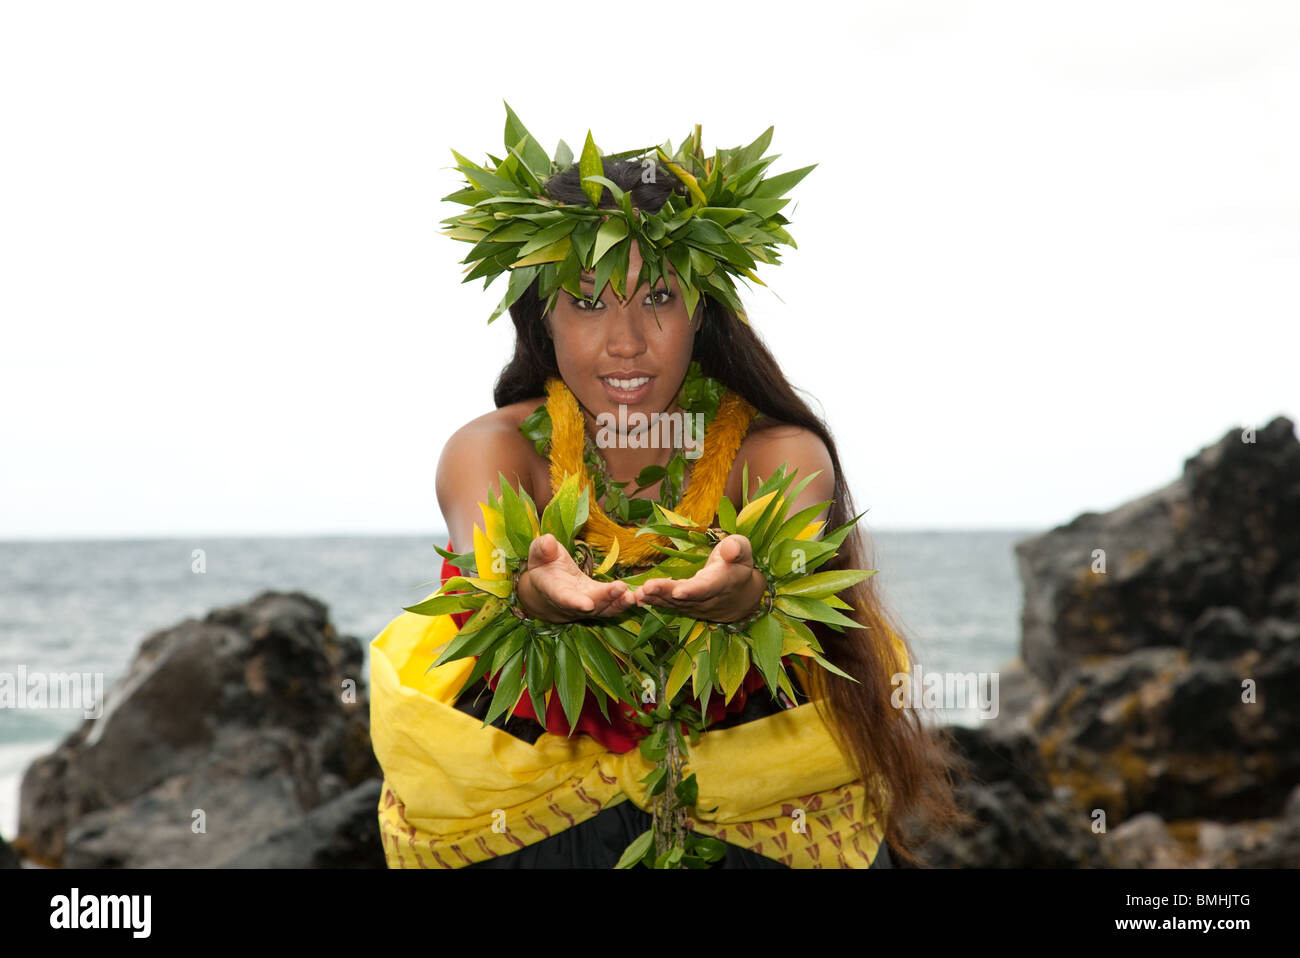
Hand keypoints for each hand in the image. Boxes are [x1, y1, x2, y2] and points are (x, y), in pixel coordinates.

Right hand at [516, 534, 635, 622]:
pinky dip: (624, 603)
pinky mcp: (600, 604)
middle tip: (621, 588)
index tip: (586, 604)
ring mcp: (587, 606)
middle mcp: (572, 603)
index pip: (564, 597)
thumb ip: (542, 549)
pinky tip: (639, 596)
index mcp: (554, 590)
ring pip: (604, 609)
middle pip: (590, 604)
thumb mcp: (539, 554)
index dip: (574, 602)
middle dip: (605, 598)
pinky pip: (612, 607)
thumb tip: (548, 540)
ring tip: (633, 597)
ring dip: (619, 604)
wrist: (547, 590)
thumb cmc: (544, 566)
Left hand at [632, 534, 766, 622]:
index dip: (693, 590)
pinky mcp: (686, 608)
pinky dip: (654, 603)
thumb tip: (730, 549)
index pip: (707, 588)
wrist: (742, 596)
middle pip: (685, 598)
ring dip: (656, 599)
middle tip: (646, 588)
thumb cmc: (739, 564)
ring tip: (638, 593)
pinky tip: (638, 598)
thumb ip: (736, 548)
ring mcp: (696, 606)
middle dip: (665, 593)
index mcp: (722, 582)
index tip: (678, 591)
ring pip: (674, 604)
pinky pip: (670, 607)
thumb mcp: (743, 550)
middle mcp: (708, 599)